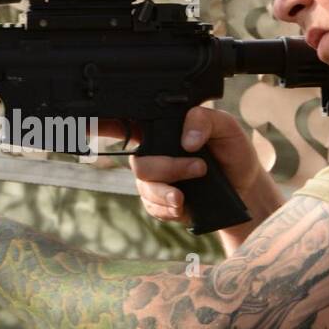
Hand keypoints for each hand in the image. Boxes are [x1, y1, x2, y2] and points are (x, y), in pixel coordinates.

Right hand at [106, 107, 283, 249]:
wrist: (245, 189)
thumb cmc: (233, 152)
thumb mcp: (227, 127)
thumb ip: (205, 120)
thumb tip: (186, 140)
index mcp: (163, 129)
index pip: (127, 121)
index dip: (101, 122)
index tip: (84, 124)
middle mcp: (154, 153)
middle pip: (137, 161)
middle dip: (166, 167)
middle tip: (199, 168)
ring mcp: (156, 180)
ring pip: (144, 186)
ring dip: (168, 191)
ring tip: (191, 192)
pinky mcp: (161, 203)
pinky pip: (152, 207)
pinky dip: (168, 208)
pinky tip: (184, 206)